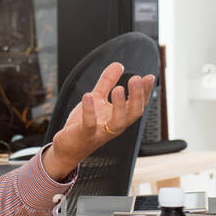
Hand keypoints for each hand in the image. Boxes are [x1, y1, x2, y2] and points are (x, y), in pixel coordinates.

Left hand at [42, 64, 154, 178]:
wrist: (67, 149)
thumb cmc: (84, 126)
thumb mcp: (97, 100)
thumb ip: (107, 83)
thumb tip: (118, 65)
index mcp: (118, 117)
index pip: (137, 104)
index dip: (144, 92)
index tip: (149, 77)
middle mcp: (113, 126)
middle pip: (133, 114)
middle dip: (137, 97)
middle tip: (136, 79)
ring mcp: (100, 132)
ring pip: (117, 123)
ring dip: (120, 106)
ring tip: (119, 88)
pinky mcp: (84, 135)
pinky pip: (89, 124)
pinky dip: (89, 111)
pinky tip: (88, 96)